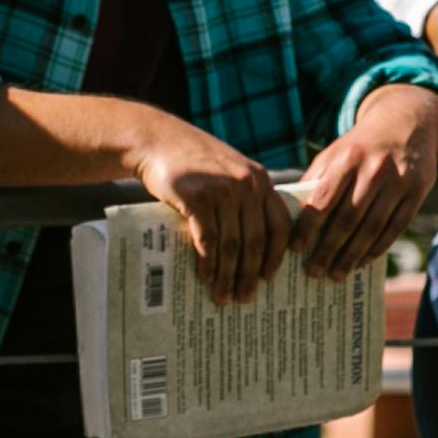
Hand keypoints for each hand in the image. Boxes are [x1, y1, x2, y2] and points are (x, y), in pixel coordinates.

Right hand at [119, 109, 291, 303]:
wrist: (158, 139)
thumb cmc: (194, 159)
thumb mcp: (231, 169)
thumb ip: (246, 195)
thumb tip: (253, 242)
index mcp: (261, 180)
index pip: (279, 224)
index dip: (276, 255)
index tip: (269, 278)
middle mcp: (247, 185)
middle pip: (255, 240)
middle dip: (250, 274)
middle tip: (245, 298)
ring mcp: (222, 191)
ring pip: (231, 244)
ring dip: (227, 275)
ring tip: (223, 296)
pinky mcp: (197, 198)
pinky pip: (207, 239)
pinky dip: (207, 263)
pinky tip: (206, 277)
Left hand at [295, 82, 437, 277]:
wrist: (407, 123)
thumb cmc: (361, 146)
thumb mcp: (336, 152)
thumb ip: (316, 180)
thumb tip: (292, 217)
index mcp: (347, 158)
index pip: (323, 199)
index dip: (308, 227)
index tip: (295, 249)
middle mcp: (374, 169)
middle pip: (348, 219)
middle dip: (328, 249)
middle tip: (314, 273)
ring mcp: (398, 180)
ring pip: (372, 227)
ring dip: (352, 255)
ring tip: (337, 274)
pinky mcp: (417, 190)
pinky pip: (396, 227)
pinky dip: (378, 248)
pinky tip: (362, 262)